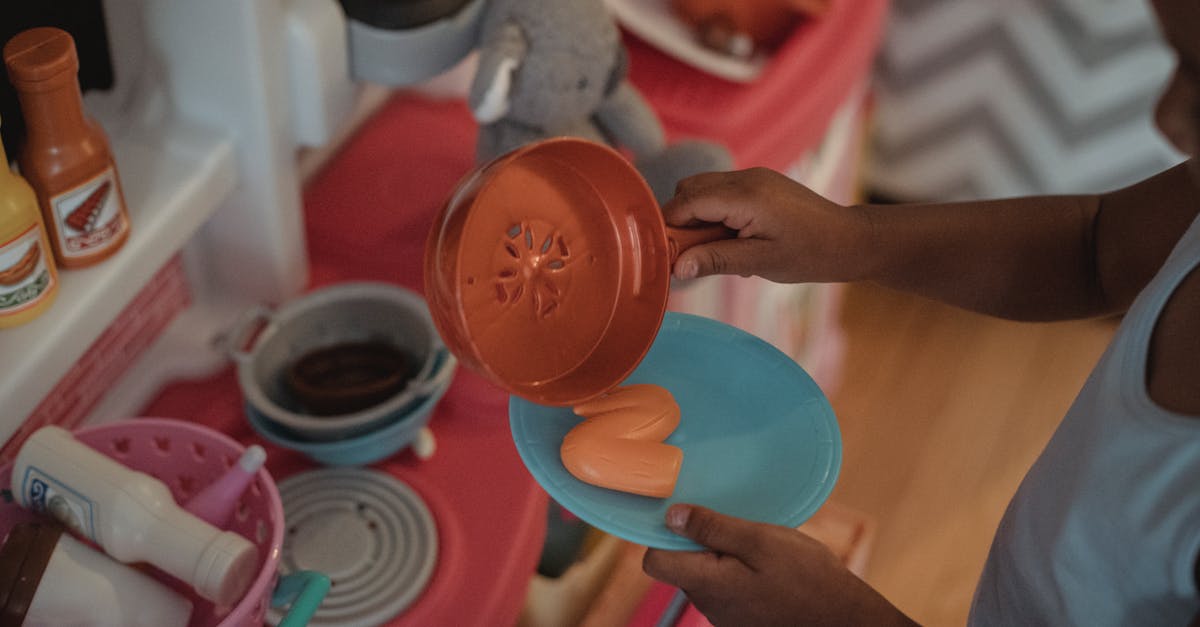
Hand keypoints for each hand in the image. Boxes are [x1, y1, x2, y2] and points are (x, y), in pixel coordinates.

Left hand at [643, 504, 915, 626]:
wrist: (845, 620)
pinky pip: (726, 589)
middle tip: (732, 524)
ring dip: (721, 556)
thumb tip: (672, 516)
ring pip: (705, 577)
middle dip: (698, 542)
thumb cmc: (808, 579)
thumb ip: (712, 528)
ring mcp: (725, 617)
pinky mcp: (742, 620)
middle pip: (681, 566)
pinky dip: (737, 572)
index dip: (661, 534)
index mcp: (707, 584)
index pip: (655, 561)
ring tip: (754, 544)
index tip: (684, 513)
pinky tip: (764, 566)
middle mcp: (708, 606)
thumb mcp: (760, 540)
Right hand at [663, 168, 872, 282]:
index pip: (687, 201)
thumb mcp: (759, 263)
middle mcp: (746, 178)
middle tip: (692, 254)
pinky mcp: (760, 182)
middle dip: (681, 220)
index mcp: (745, 196)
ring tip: (715, 247)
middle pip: (689, 189)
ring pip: (703, 188)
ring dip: (697, 216)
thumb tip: (676, 267)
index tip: (666, 254)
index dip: (670, 227)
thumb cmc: (810, 254)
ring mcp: (754, 176)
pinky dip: (714, 212)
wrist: (850, 240)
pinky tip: (731, 238)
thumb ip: (715, 260)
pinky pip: (721, 191)